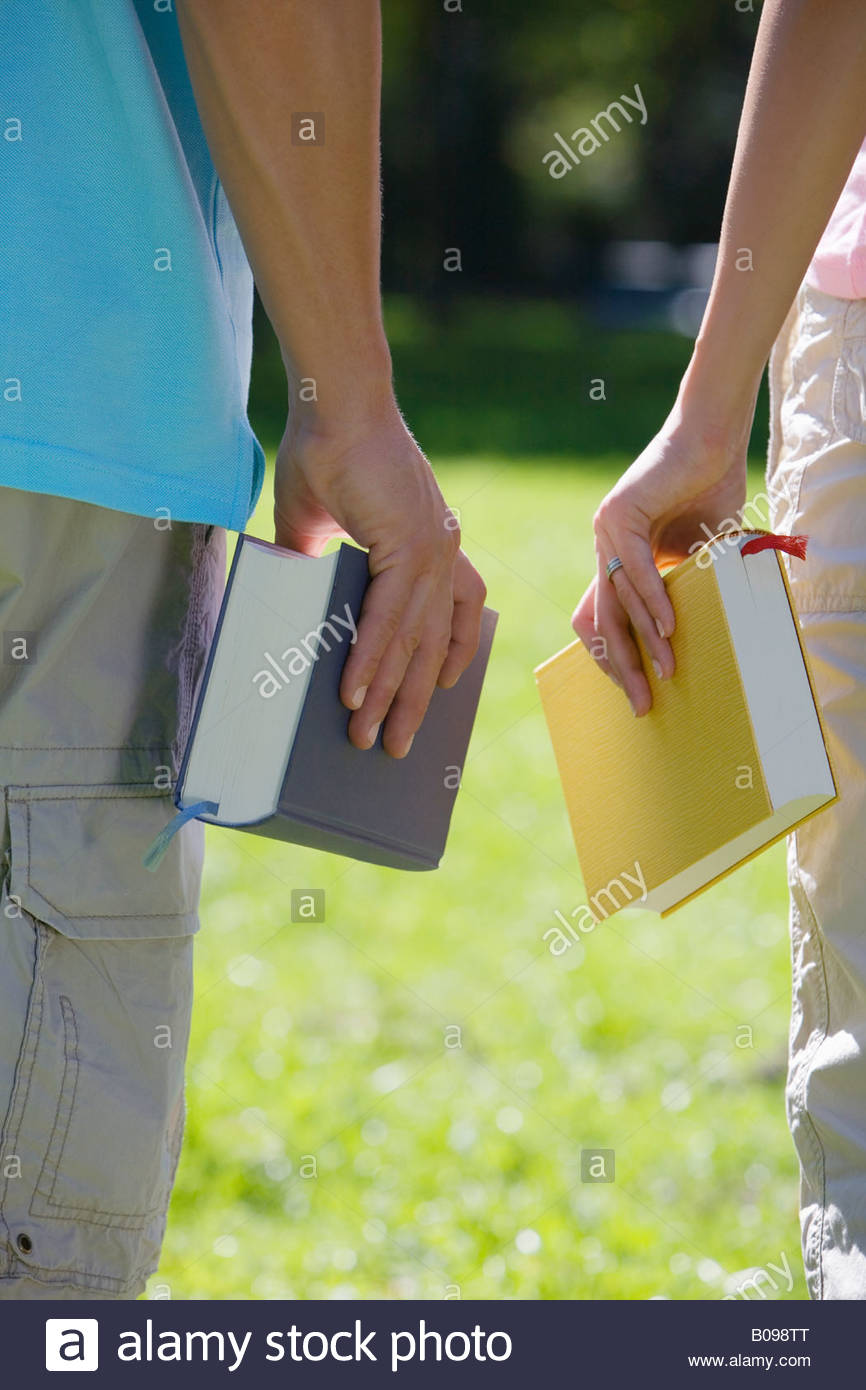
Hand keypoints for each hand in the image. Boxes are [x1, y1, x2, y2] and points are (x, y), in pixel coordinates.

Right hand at [273, 406, 486, 755]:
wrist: (333, 404)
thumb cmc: (324, 453)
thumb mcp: (317, 526)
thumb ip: (315, 566)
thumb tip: (293, 600)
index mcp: (433, 544)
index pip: (449, 616)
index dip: (446, 660)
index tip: (440, 696)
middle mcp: (444, 552)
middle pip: (433, 645)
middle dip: (414, 701)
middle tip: (398, 748)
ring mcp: (434, 549)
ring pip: (411, 641)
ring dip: (387, 695)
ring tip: (367, 737)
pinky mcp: (412, 545)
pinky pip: (390, 618)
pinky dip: (371, 659)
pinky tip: (356, 693)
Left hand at [571, 404, 751, 715]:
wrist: (711, 438)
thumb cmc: (708, 489)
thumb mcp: (694, 553)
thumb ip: (681, 587)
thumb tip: (689, 636)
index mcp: (616, 555)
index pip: (600, 617)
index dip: (612, 656)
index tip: (634, 690)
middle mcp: (603, 544)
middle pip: (603, 620)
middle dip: (623, 666)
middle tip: (642, 704)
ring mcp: (606, 529)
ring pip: (620, 600)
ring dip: (644, 640)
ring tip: (666, 672)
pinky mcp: (619, 513)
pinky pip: (633, 570)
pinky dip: (652, 602)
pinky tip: (668, 630)